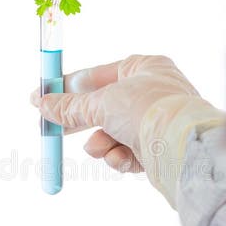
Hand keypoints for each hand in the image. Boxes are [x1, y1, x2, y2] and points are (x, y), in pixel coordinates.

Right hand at [31, 54, 225, 205]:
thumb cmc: (148, 111)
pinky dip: (120, 157)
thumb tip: (42, 103)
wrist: (184, 149)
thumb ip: (70, 106)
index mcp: (145, 67)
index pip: (98, 75)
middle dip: (82, 122)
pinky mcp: (159, 148)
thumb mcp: (101, 103)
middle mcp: (154, 91)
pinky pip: (128, 151)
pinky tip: (122, 158)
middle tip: (53, 130)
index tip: (43, 96)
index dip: (68, 87)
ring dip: (102, 143)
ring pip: (114, 133)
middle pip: (104, 106)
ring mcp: (157, 120)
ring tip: (99, 148)